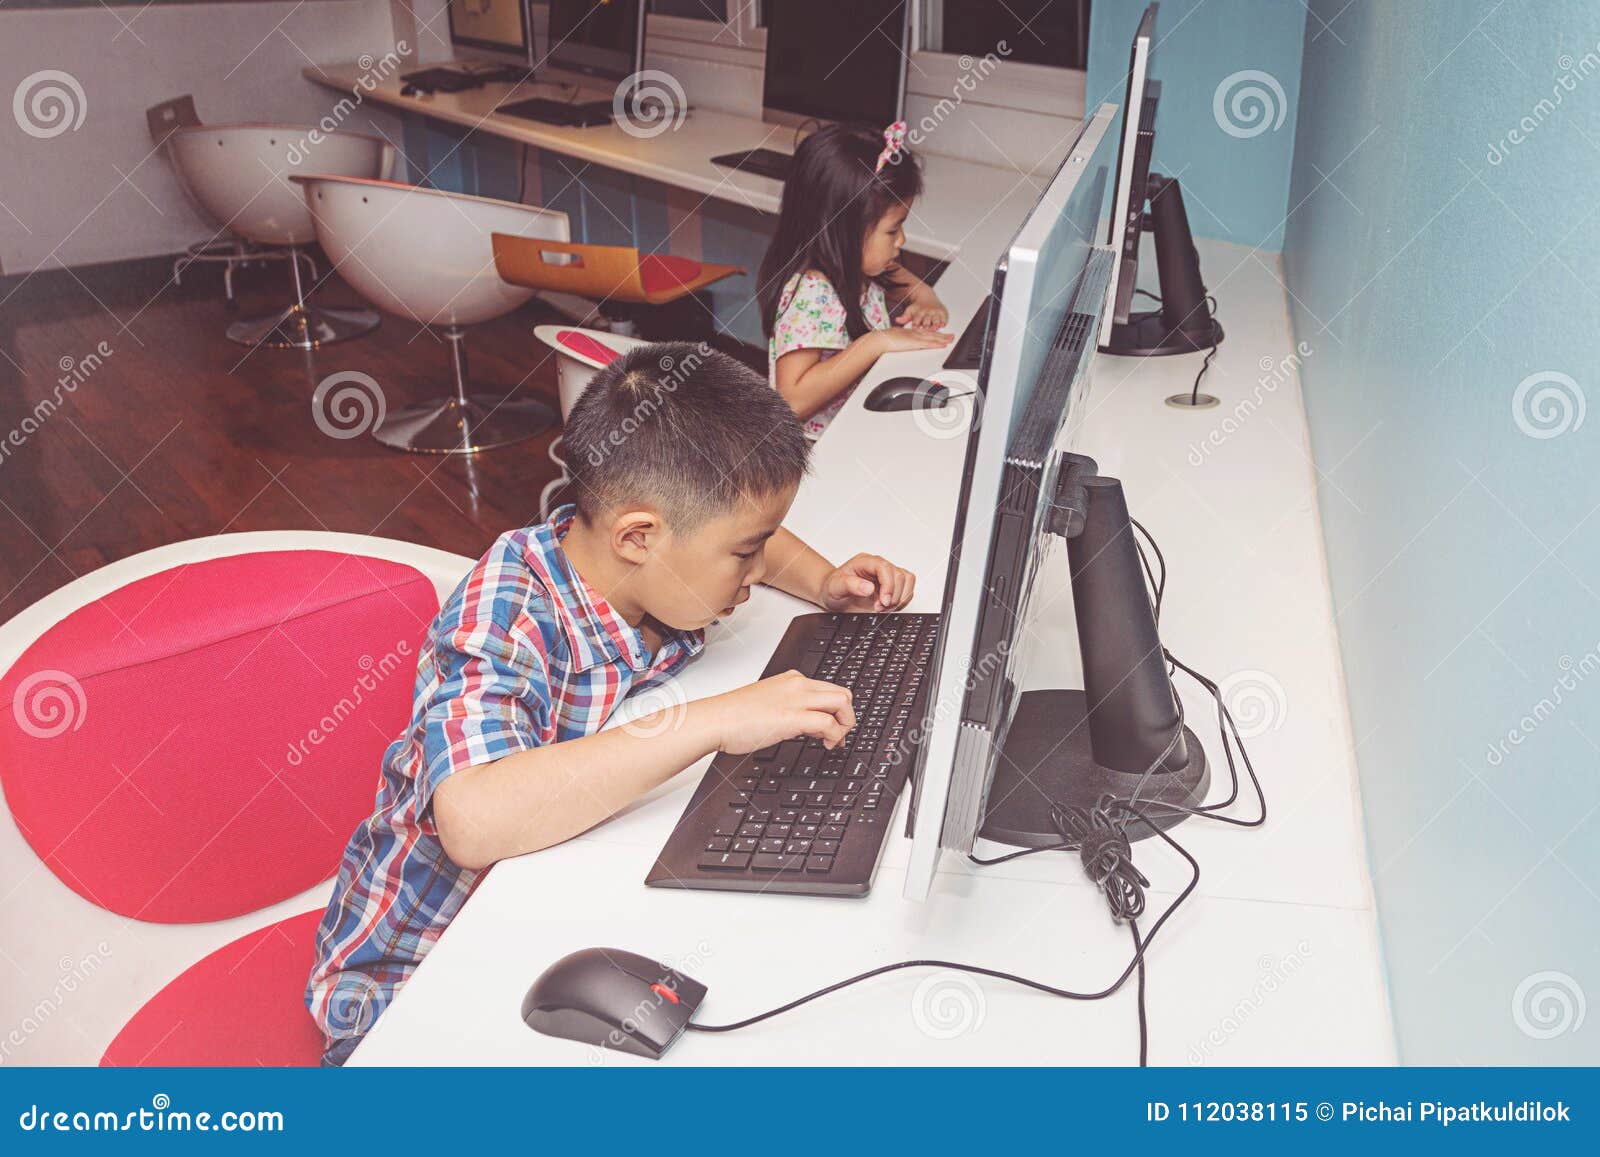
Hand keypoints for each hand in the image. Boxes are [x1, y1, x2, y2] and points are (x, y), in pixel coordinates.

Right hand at [703, 671, 856, 753]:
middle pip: (843, 693)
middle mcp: (798, 685)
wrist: (716, 719)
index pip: (830, 689)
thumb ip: (791, 709)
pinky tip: (826, 744)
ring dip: (845, 725)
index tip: (834, 726)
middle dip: (847, 716)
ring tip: (834, 741)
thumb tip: (808, 724)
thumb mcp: (769, 703)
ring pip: (842, 703)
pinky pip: (828, 723)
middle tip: (838, 734)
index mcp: (792, 680)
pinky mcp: (792, 717)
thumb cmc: (735, 716)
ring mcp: (796, 699)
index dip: (838, 710)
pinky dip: (835, 735)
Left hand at [820, 553, 915, 612]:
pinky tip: (888, 607)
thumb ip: (849, 585)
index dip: (888, 585)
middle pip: (899, 575)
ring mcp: (887, 576)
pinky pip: (908, 589)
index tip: (883, 601)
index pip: (884, 568)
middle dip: (893, 595)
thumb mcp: (834, 587)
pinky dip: (902, 600)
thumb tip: (868, 588)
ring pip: (907, 580)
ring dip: (900, 597)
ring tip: (884, 607)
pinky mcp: (892, 586)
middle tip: (879, 607)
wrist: (834, 596)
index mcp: (865, 562)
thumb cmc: (833, 589)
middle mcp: (878, 566)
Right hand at [872, 326, 952, 352]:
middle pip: (931, 334)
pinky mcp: (914, 343)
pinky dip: (936, 344)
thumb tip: (900, 342)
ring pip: (932, 337)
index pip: (925, 333)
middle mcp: (914, 333)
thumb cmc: (885, 340)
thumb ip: (900, 340)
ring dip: (942, 338)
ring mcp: (915, 337)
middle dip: (942, 335)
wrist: (881, 339)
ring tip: (951, 339)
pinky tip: (942, 345)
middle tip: (951, 336)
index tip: (941, 334)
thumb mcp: (895, 338)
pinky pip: (928, 343)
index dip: (934, 333)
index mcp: (910, 332)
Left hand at [896, 294, 948, 328]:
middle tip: (926, 328)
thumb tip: (897, 320)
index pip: (917, 319)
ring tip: (935, 327)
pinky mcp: (943, 313)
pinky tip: (943, 324)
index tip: (915, 327)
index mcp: (919, 312)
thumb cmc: (917, 307)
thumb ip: (904, 317)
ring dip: (935, 323)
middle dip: (926, 324)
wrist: (926, 296)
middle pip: (927, 320)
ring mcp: (935, 312)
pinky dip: (944, 321)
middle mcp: (927, 312)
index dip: (916, 324)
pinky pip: (944, 318)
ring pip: (936, 319)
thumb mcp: (910, 311)